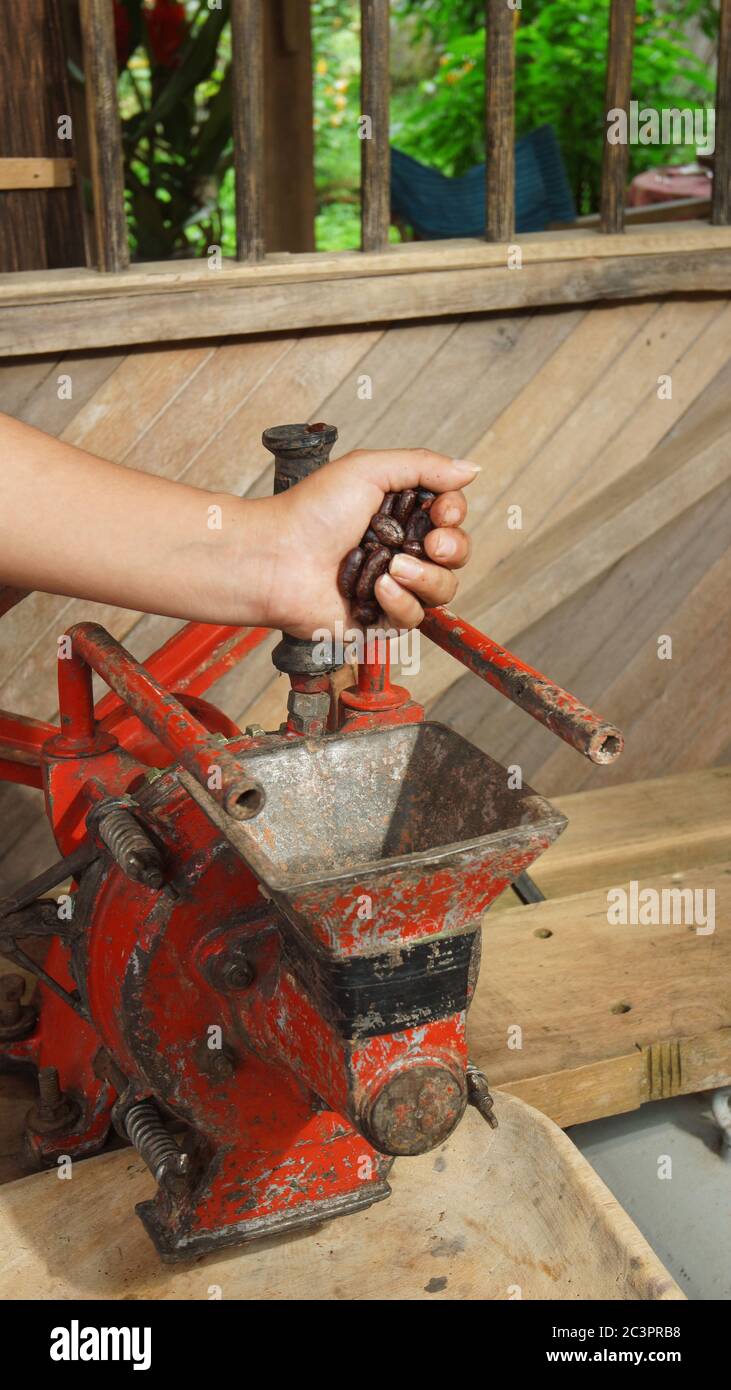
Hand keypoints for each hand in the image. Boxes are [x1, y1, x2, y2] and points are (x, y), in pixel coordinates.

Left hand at [264, 448, 477, 637]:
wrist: (276, 558)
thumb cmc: (312, 511)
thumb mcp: (369, 469)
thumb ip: (424, 465)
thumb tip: (471, 468)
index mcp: (398, 515)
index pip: (449, 518)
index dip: (454, 517)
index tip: (441, 513)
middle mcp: (398, 550)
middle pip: (455, 555)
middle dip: (453, 548)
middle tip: (433, 544)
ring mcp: (391, 588)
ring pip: (442, 590)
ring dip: (426, 577)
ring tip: (393, 567)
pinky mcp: (379, 621)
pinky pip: (414, 618)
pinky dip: (400, 602)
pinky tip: (377, 590)